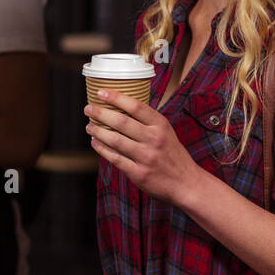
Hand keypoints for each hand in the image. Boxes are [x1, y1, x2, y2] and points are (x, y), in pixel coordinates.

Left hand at [84, 88, 200, 206]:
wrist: (186, 182)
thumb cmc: (172, 154)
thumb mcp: (166, 132)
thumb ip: (147, 121)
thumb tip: (120, 106)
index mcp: (161, 125)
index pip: (136, 106)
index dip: (116, 98)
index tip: (101, 92)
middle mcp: (154, 139)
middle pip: (121, 122)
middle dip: (100, 113)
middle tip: (88, 108)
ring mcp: (146, 157)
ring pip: (115, 140)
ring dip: (98, 131)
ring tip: (89, 126)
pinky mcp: (138, 173)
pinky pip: (115, 158)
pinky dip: (102, 149)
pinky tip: (95, 142)